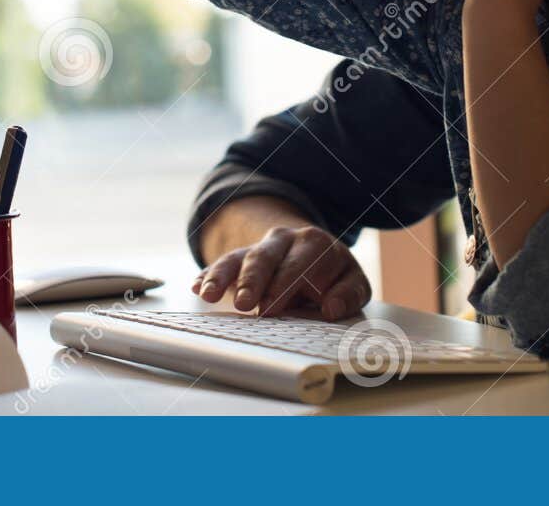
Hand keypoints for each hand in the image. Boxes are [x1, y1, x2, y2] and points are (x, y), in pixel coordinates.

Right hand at [193, 225, 370, 318]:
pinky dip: (209, 275)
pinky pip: (222, 262)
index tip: (270, 308)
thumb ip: (349, 294)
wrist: (313, 250)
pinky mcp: (241, 257)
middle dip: (252, 280)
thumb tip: (332, 308)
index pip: (299, 265)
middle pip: (265, 258)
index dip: (283, 286)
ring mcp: (261, 247)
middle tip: (243, 303)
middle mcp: (285, 239)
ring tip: (208, 294)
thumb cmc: (333, 275)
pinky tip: (197, 287)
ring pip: (239, 257)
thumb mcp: (352, 282)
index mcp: (316, 245)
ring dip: (223, 276)